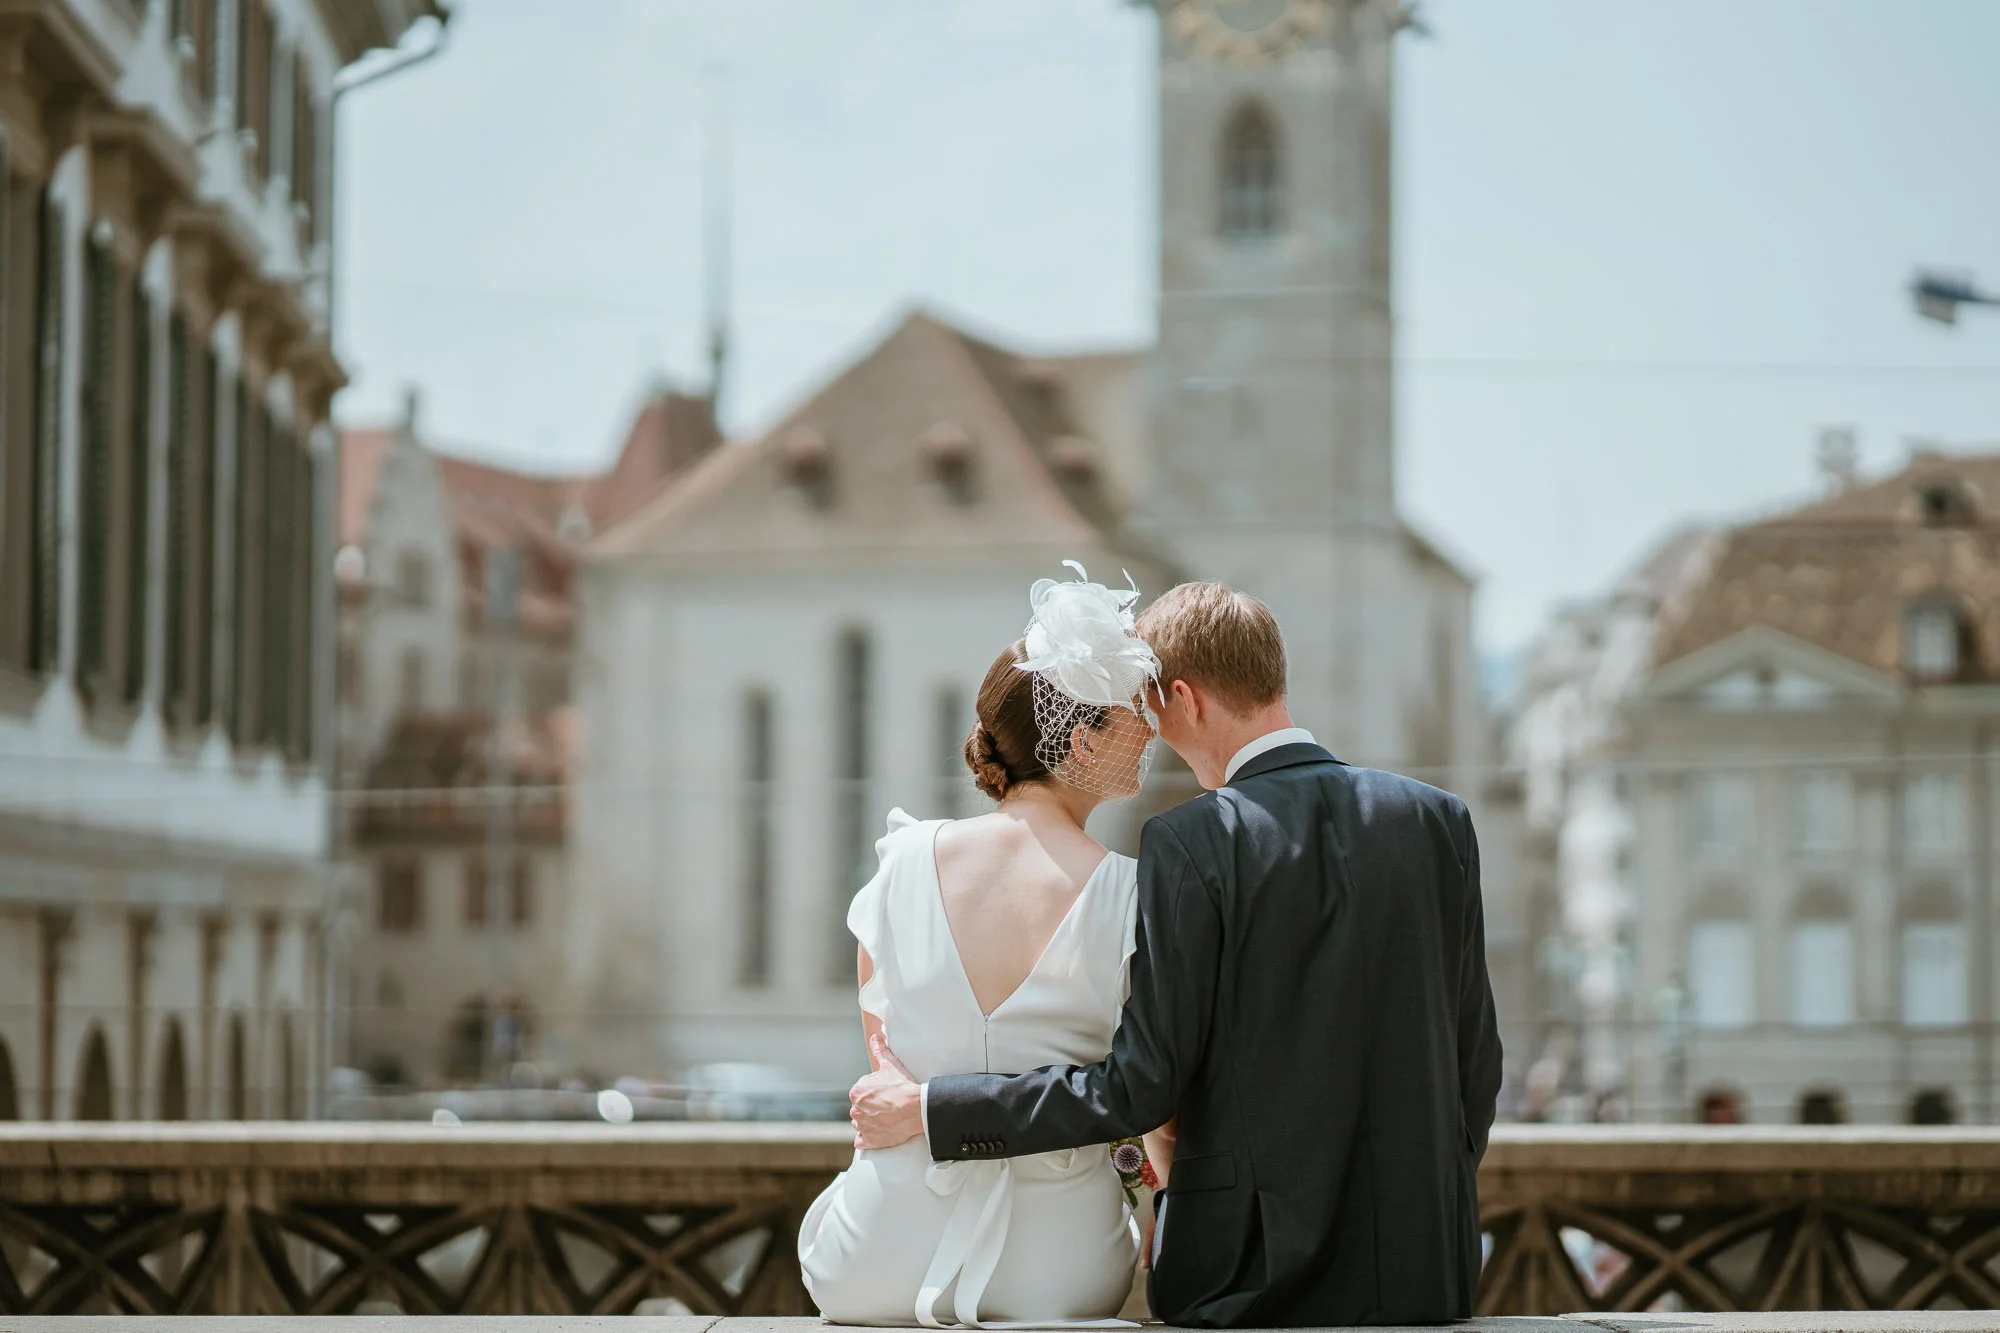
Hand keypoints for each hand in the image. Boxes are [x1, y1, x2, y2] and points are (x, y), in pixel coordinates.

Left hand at [849, 1035, 923, 1150]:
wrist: (917, 1109)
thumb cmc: (903, 1086)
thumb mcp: (891, 1065)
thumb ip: (880, 1051)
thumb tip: (875, 1038)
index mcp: (856, 1091)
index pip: (862, 1091)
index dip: (875, 1092)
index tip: (886, 1093)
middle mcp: (855, 1109)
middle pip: (860, 1108)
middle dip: (871, 1107)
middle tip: (888, 1105)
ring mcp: (862, 1126)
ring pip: (861, 1123)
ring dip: (869, 1122)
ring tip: (886, 1118)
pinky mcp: (869, 1140)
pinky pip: (862, 1140)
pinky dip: (868, 1138)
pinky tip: (879, 1132)